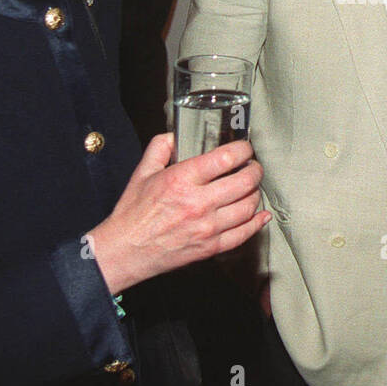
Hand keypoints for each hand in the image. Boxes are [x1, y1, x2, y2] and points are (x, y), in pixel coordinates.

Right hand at [88, 134, 267, 295]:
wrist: (126, 250)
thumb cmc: (133, 213)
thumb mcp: (143, 172)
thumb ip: (160, 147)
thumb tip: (177, 135)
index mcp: (182, 180)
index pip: (226, 158)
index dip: (243, 149)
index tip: (245, 148)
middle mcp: (198, 203)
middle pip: (245, 182)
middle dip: (255, 170)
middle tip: (252, 167)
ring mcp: (207, 227)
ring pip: (248, 206)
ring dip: (255, 194)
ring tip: (251, 188)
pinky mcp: (210, 247)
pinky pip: (244, 234)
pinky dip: (257, 223)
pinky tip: (260, 215)